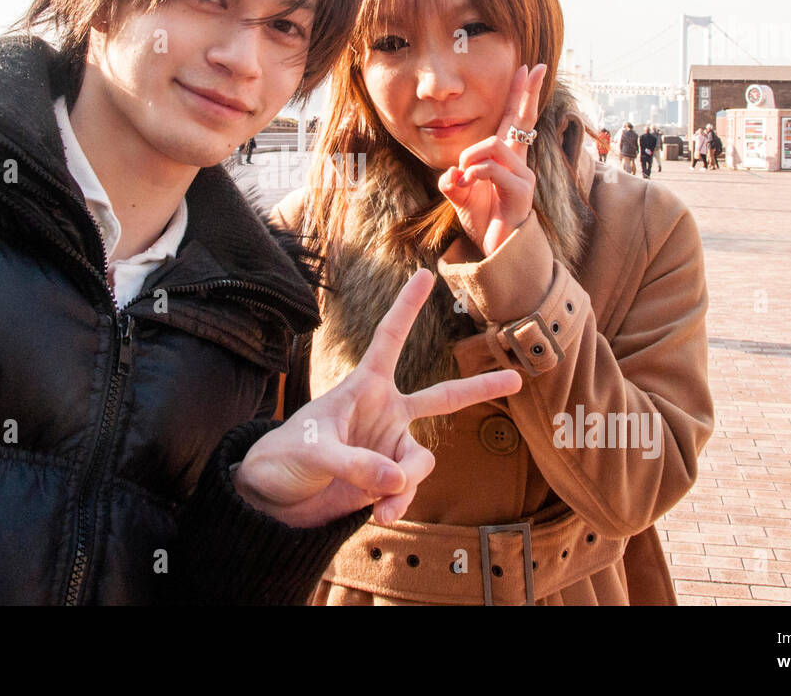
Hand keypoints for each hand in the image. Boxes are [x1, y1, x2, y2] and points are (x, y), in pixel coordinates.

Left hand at [232, 269, 520, 527]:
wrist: (272, 498)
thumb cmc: (285, 456)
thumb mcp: (315, 451)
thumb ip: (357, 465)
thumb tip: (398, 480)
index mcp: (364, 387)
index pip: (391, 340)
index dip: (407, 308)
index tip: (425, 274)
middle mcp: (384, 413)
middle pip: (442, 397)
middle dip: (480, 389)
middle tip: (517, 379)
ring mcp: (388, 447)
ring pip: (422, 460)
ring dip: (406, 483)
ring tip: (381, 504)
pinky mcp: (386, 480)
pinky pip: (408, 489)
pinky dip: (398, 503)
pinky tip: (380, 515)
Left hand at [438, 62, 547, 256]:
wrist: (497, 253)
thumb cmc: (484, 222)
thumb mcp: (461, 198)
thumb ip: (453, 183)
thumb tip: (449, 174)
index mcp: (505, 160)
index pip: (514, 121)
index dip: (521, 95)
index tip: (527, 68)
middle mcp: (518, 164)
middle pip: (523, 120)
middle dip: (526, 93)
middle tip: (533, 67)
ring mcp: (522, 177)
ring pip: (494, 145)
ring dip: (470, 156)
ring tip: (463, 177)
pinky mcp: (520, 192)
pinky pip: (492, 169)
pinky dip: (473, 172)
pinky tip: (466, 185)